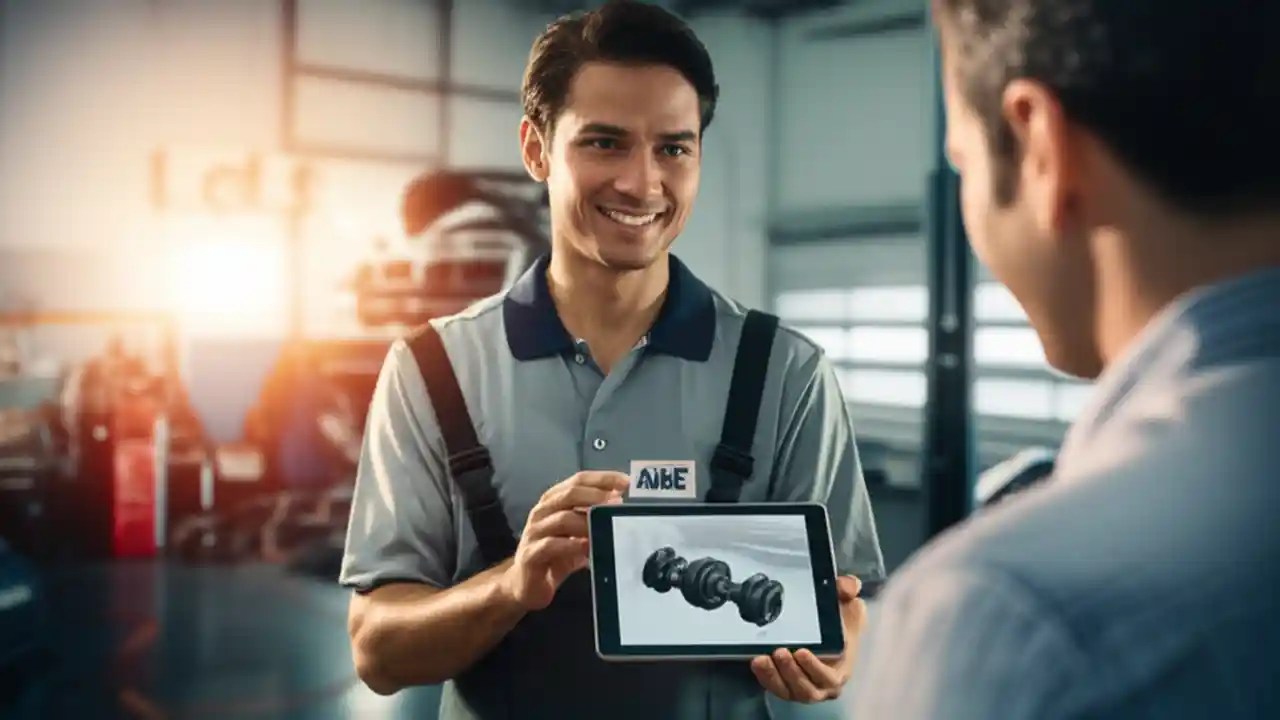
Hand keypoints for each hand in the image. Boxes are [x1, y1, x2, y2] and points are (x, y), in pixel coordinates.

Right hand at [500, 471, 628, 611]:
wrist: (524, 584)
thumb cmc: (554, 555)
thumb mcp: (577, 535)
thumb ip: (594, 520)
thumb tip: (622, 507)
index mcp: (554, 500)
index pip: (578, 480)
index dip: (602, 478)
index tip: (626, 482)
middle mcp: (542, 511)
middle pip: (570, 493)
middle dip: (597, 496)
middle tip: (618, 503)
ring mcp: (534, 532)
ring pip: (562, 518)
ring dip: (587, 521)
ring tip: (607, 525)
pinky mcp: (530, 555)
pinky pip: (551, 545)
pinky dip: (571, 545)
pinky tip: (587, 547)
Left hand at [751, 575, 867, 702]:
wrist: (824, 631)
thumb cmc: (838, 623)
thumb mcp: (847, 603)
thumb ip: (849, 591)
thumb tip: (848, 586)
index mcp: (840, 668)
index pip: (829, 676)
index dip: (814, 668)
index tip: (800, 652)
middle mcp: (823, 684)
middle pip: (807, 688)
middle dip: (791, 671)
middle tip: (780, 651)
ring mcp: (804, 687)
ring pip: (789, 690)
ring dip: (776, 676)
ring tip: (764, 658)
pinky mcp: (786, 687)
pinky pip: (775, 687)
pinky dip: (765, 677)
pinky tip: (757, 663)